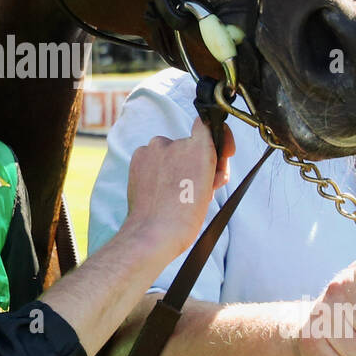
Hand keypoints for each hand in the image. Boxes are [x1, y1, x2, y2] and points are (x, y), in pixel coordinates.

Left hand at [125, 119, 233, 266]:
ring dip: (174, 165)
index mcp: (199, 148)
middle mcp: (175, 142)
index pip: (207, 123)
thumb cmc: (186, 216)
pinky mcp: (138, 156)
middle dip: (195, 161)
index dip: (216, 136)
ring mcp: (154, 148)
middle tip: (196, 185)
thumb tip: (208, 156)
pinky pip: (151, 156)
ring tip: (175, 191)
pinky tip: (159, 188)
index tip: (218, 150)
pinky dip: (156, 168)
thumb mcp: (210, 188)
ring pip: (169, 152)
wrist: (154, 232)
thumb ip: (211, 164)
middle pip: (189, 145)